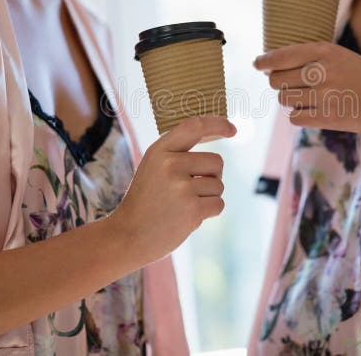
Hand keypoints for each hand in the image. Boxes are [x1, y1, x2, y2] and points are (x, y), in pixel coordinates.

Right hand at [109, 116, 235, 264]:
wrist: (128, 236)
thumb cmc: (146, 201)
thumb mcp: (153, 168)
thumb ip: (178, 154)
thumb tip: (216, 145)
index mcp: (159, 151)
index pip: (195, 126)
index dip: (217, 124)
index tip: (232, 129)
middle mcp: (171, 165)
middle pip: (216, 162)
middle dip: (211, 176)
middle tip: (188, 190)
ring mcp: (182, 187)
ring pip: (219, 185)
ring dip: (208, 197)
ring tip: (182, 205)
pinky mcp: (192, 209)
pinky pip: (219, 203)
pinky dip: (209, 211)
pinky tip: (187, 217)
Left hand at [254, 42, 360, 134]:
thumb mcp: (346, 58)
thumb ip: (318, 60)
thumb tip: (282, 66)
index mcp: (326, 51)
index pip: (283, 55)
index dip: (265, 61)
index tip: (258, 64)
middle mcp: (322, 72)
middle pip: (278, 79)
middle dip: (278, 83)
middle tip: (286, 86)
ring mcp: (324, 96)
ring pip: (285, 99)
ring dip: (290, 100)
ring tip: (307, 99)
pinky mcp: (328, 118)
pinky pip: (295, 118)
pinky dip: (299, 116)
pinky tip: (312, 113)